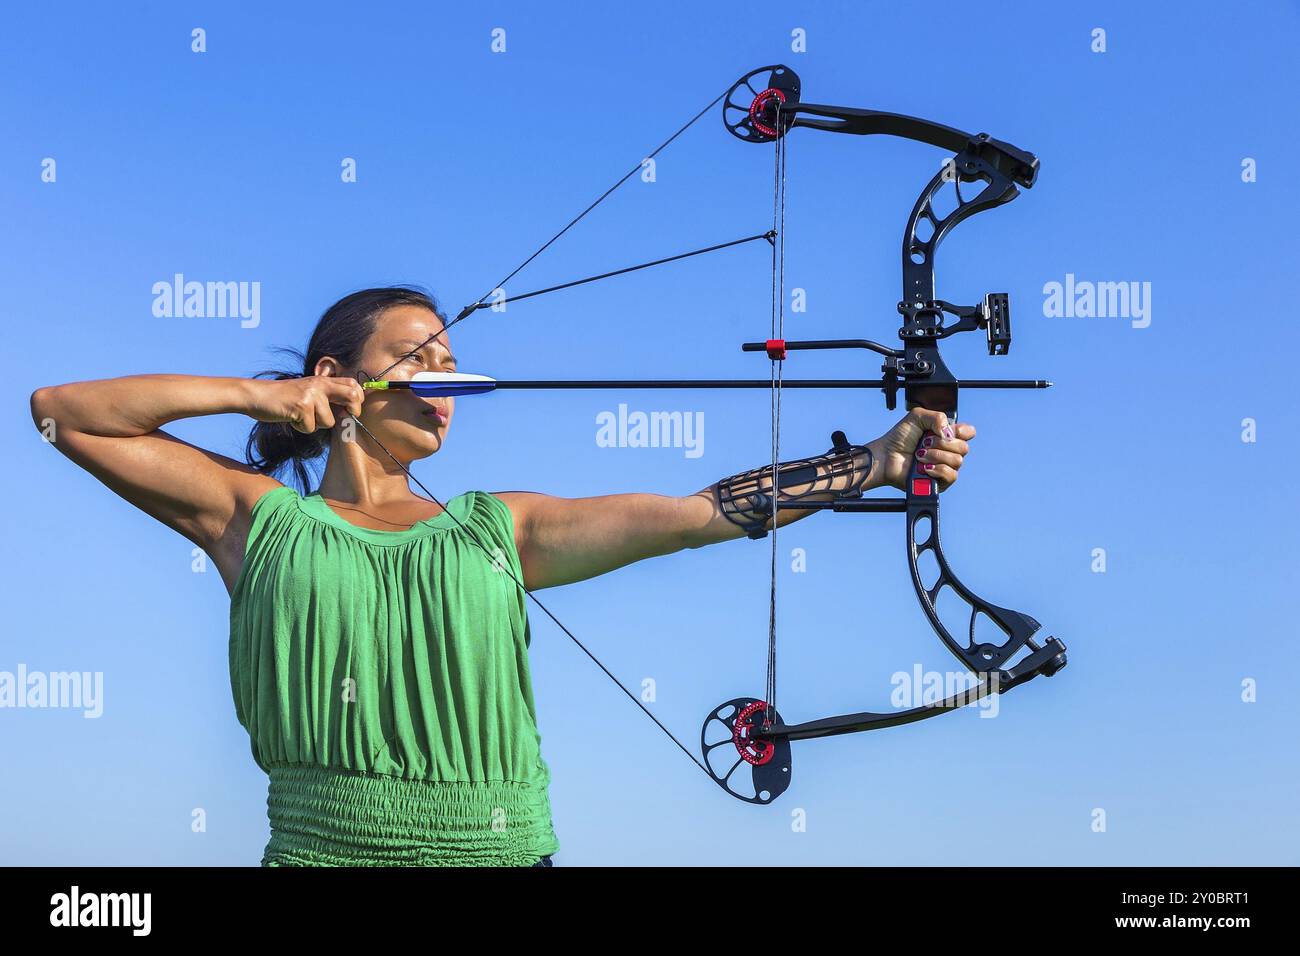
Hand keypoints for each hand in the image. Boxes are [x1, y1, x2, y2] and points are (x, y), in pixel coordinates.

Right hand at [249, 376, 364, 432]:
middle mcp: (319, 385)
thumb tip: (348, 413)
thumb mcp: (308, 392)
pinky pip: (311, 427)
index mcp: (323, 380)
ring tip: (300, 415)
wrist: (257, 395)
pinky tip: (291, 417)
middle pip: (352, 395)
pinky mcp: (301, 406)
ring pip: (328, 421)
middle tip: (345, 417)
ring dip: (315, 425)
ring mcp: (311, 395)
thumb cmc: (284, 398)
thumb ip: (326, 397)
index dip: (358, 399)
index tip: (352, 410)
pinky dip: (300, 428)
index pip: (353, 384)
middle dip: (353, 411)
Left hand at [870, 407, 973, 491]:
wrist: (886, 456)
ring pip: (957, 461)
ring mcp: (945, 467)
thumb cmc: (899, 438)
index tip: (943, 431)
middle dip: (942, 443)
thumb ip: (937, 416)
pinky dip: (938, 469)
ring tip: (919, 455)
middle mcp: (948, 451)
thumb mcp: (917, 417)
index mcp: (946, 435)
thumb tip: (949, 432)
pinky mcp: (940, 482)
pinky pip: (951, 475)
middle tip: (924, 443)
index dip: (961, 431)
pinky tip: (925, 467)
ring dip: (936, 456)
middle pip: (964, 447)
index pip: (969, 432)